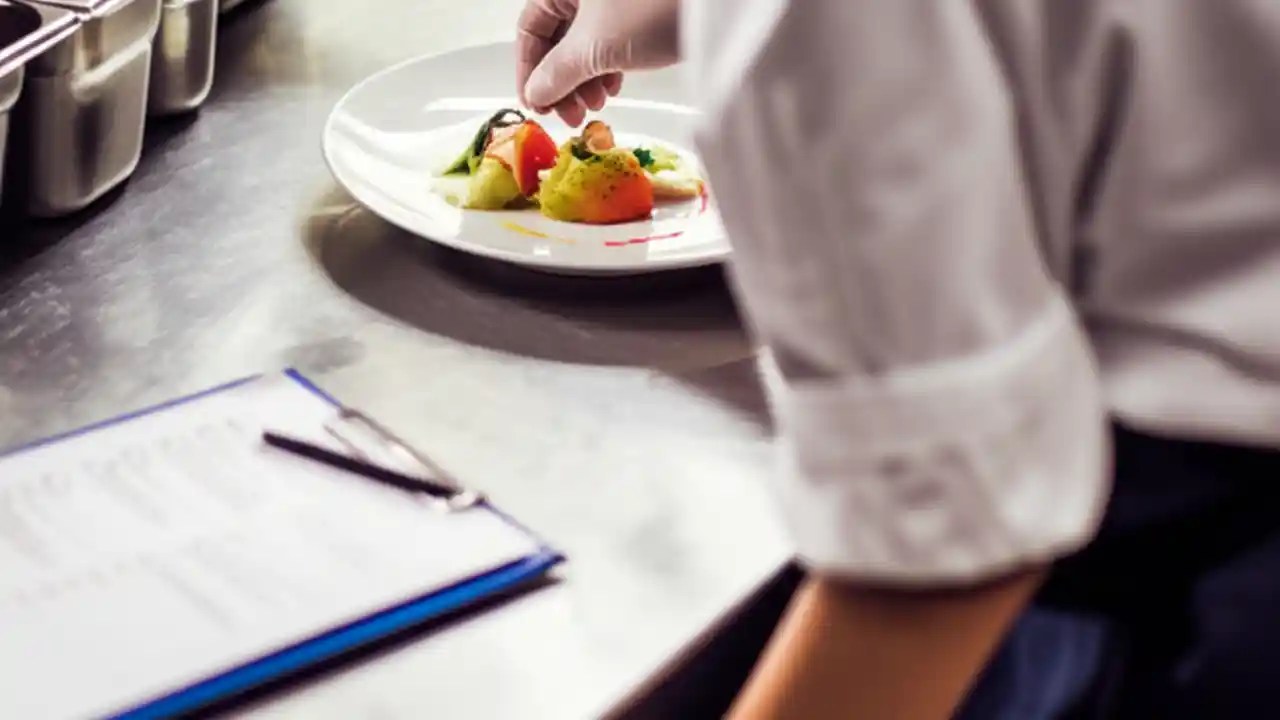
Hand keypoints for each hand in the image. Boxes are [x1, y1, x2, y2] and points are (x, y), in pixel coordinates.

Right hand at [516, 0, 680, 125]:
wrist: (718, 4)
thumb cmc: (651, 8)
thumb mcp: (596, 46)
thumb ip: (557, 73)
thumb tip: (536, 93)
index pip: (531, 26)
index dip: (529, 70)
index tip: (537, 106)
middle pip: (559, 34)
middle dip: (562, 79)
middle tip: (571, 116)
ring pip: (586, 39)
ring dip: (586, 77)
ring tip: (598, 105)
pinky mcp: (642, 9)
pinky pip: (612, 38)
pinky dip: (608, 65)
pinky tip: (615, 86)